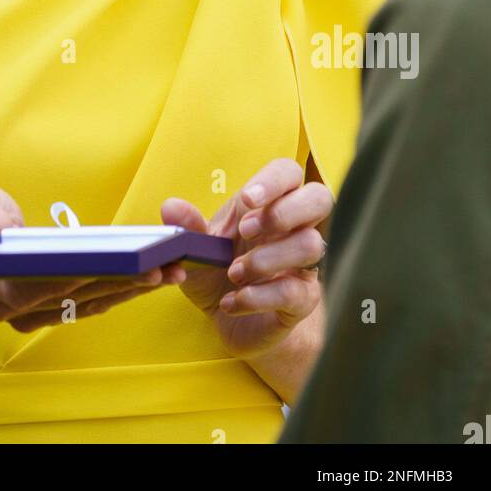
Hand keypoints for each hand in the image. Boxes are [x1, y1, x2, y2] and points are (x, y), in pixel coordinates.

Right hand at [0, 183, 187, 332]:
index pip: (42, 289)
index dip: (83, 278)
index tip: (122, 265)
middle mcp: (17, 311)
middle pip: (76, 299)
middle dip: (123, 284)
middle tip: (166, 269)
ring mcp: (36, 315)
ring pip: (90, 304)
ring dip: (132, 290)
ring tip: (171, 273)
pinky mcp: (52, 311)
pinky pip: (91, 303)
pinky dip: (122, 290)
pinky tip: (151, 279)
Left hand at [161, 158, 331, 358]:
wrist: (228, 318)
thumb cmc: (215, 270)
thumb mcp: (194, 248)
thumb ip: (187, 227)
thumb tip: (170, 207)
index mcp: (268, 204)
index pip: (288, 173)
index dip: (273, 181)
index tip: (247, 200)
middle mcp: (294, 228)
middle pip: (320, 198)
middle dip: (283, 212)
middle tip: (246, 231)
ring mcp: (303, 263)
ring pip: (311, 245)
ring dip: (266, 258)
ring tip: (233, 273)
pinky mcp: (304, 299)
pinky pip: (296, 291)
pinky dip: (258, 296)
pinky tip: (232, 302)